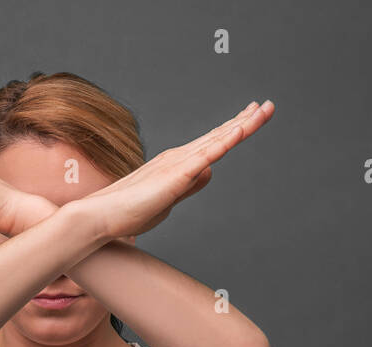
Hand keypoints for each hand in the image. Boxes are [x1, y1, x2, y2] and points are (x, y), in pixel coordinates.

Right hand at [73, 99, 273, 239]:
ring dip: (242, 125)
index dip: (235, 128)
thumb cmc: (130, 212)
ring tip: (262, 110)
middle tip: (268, 105)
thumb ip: (191, 185)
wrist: (102, 217)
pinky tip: (239, 131)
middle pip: (220, 135)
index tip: (252, 115)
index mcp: (179, 163)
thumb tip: (211, 171)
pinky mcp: (176, 175)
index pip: (214, 142)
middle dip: (246, 120)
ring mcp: (179, 164)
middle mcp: (181, 157)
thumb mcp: (171, 199)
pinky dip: (224, 142)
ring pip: (217, 140)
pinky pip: (205, 156)